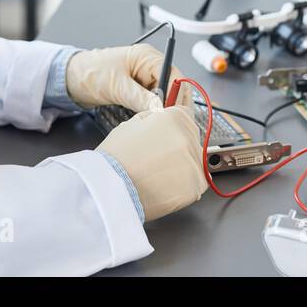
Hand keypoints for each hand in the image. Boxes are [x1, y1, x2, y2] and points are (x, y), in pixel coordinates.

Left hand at [66, 44, 191, 111]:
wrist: (69, 79)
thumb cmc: (89, 72)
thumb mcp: (117, 86)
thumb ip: (140, 98)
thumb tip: (160, 109)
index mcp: (146, 56)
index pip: (173, 73)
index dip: (176, 93)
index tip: (175, 112)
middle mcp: (148, 66)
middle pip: (171, 86)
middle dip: (170, 102)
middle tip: (168, 121)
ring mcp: (142, 79)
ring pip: (162, 96)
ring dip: (160, 108)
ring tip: (157, 122)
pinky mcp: (136, 90)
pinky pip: (151, 102)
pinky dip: (151, 110)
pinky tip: (149, 119)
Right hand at [97, 106, 207, 221]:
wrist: (110, 189)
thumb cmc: (115, 158)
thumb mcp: (131, 124)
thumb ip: (153, 119)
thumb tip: (161, 119)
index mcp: (175, 117)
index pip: (185, 117)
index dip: (173, 128)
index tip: (166, 138)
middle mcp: (189, 136)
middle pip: (190, 140)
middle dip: (177, 148)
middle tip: (156, 160)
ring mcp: (195, 162)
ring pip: (193, 163)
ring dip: (180, 168)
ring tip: (157, 175)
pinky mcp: (196, 186)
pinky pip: (194, 184)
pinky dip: (182, 187)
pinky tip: (163, 187)